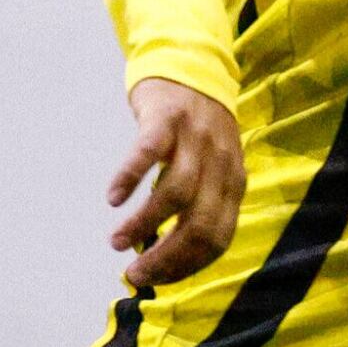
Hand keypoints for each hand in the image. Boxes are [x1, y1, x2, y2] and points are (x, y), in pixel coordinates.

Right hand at [107, 79, 244, 292]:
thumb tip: (164, 255)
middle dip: (166, 258)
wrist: (190, 67)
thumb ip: (199, 206)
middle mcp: (220, 164)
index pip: (218, 239)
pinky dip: (130, 179)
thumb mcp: (212, 169)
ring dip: (143, 225)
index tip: (157, 279)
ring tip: (116, 242)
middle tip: (135, 273)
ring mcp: (194, 139)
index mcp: (234, 184)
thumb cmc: (195, 131)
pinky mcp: (167, 117)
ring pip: (174, 195)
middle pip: (199, 225)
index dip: (186, 266)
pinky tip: (113, 199)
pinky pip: (148, 154)